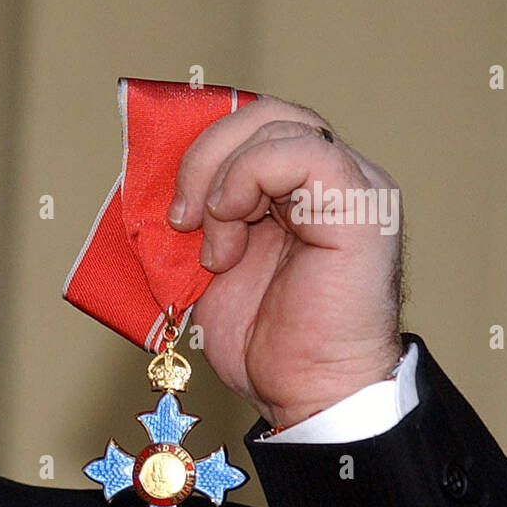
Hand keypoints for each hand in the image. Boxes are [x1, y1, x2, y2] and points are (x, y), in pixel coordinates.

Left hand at [168, 96, 402, 427]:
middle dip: (202, 156)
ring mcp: (350, 186)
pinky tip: (232, 230)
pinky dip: (250, 178)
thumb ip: (193, 213)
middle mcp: (328, 176)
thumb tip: (146, 178)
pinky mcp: (360, 205)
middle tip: (181, 220)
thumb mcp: (203, 260)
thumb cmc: (260, 339)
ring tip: (217, 248)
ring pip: (277, 124)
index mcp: (294, 186)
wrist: (303, 392)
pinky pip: (304, 151)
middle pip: (260, 114)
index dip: (198, 148)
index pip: (247, 125)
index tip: (169, 207)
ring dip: (222, 181)